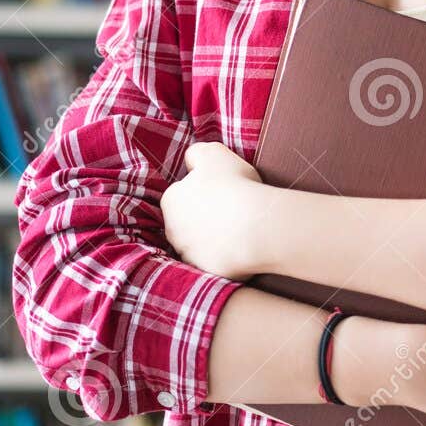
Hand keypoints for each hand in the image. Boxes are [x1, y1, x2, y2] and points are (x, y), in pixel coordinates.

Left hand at [160, 142, 274, 280]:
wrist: (254, 226)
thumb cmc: (234, 186)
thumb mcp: (213, 153)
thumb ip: (197, 154)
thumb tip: (191, 161)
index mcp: (170, 200)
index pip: (183, 194)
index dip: (203, 191)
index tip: (223, 191)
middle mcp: (171, 229)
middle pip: (188, 221)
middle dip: (204, 217)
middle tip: (231, 210)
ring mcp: (188, 254)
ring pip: (199, 243)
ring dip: (214, 238)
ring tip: (240, 229)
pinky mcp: (205, 272)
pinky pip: (214, 262)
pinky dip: (225, 256)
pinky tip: (242, 247)